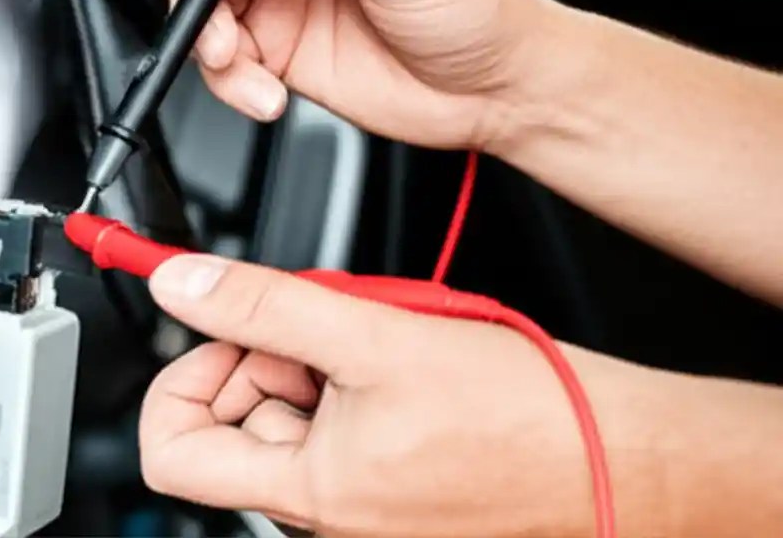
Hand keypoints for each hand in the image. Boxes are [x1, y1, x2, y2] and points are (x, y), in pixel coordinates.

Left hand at [139, 254, 676, 536]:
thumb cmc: (529, 419)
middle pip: (237, 421)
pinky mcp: (392, 490)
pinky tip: (407, 366)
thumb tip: (180, 284)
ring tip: (385, 345)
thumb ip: (262, 307)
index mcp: (308, 495)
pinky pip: (340, 426)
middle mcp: (326, 516)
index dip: (183, 380)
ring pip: (293, 415)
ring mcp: (361, 505)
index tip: (219, 332)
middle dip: (270, 356)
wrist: (626, 459)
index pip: (170, 455)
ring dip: (320, 362)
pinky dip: (355, 381)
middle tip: (332, 328)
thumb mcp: (375, 335)